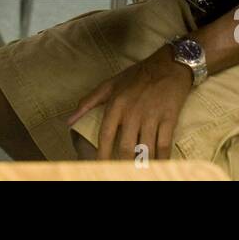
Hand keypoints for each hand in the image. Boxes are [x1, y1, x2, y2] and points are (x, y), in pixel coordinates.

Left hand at [66, 46, 192, 160]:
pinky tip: (159, 165)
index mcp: (116, 104)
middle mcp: (132, 112)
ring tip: (138, 171)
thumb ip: (88, 102)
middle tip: (121, 173)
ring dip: (143, 163)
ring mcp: (151, 115)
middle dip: (123, 164)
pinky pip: (164, 144)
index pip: (105, 135)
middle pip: (126, 147)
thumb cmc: (137, 75)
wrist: (169, 65)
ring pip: (146, 149)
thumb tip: (69, 121)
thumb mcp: (110, 84)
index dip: (102, 155)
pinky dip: (162, 159)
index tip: (100, 168)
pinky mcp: (169, 118)